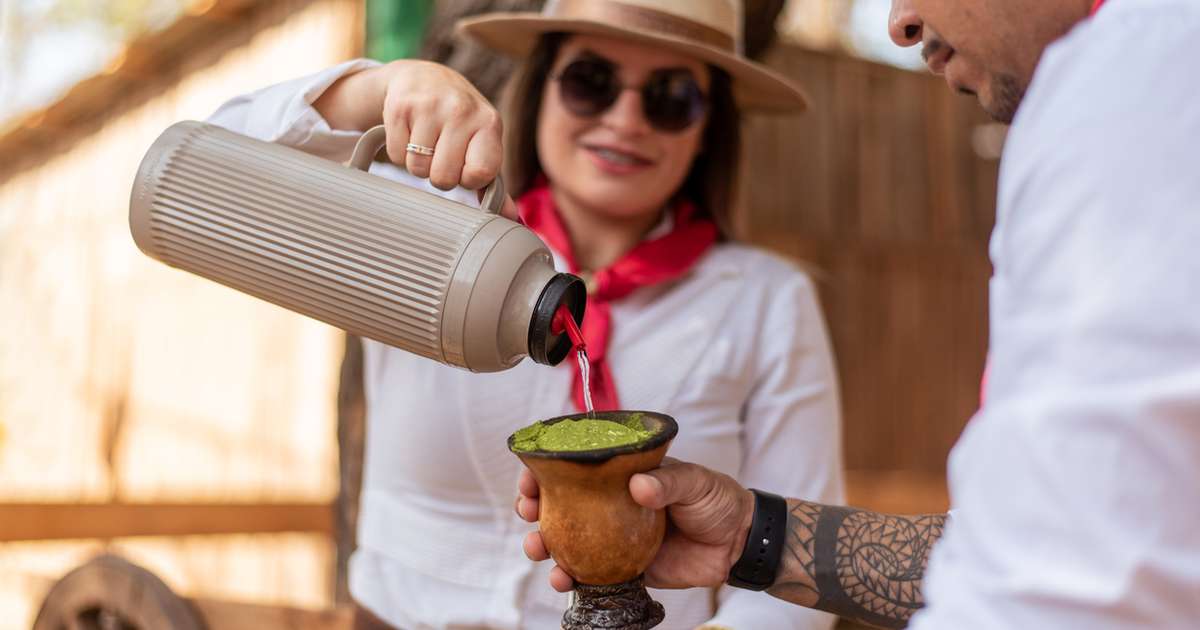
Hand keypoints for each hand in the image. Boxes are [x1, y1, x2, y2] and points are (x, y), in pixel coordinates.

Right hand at [315, 60, 517, 218]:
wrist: (424, 78)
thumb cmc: (459, 121)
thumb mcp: (482, 143)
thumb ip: (493, 183)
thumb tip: (511, 218)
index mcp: (489, 123)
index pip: (481, 174)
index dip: (468, 179)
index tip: (465, 167)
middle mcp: (462, 111)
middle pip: (444, 178)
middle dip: (440, 175)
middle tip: (442, 154)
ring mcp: (430, 106)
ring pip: (418, 169)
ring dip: (419, 165)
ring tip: (426, 143)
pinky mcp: (400, 106)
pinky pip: (397, 156)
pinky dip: (400, 153)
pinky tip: (410, 133)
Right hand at [516, 458, 755, 591]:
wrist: (739, 543)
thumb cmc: (717, 500)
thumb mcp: (695, 481)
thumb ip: (667, 482)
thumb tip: (638, 486)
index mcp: (623, 475)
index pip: (578, 467)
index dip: (547, 470)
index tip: (531, 476)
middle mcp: (611, 504)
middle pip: (561, 504)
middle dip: (534, 507)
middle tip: (528, 511)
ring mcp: (614, 537)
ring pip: (567, 540)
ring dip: (543, 544)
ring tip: (538, 549)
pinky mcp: (624, 567)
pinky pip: (589, 573)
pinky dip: (570, 577)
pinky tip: (563, 579)